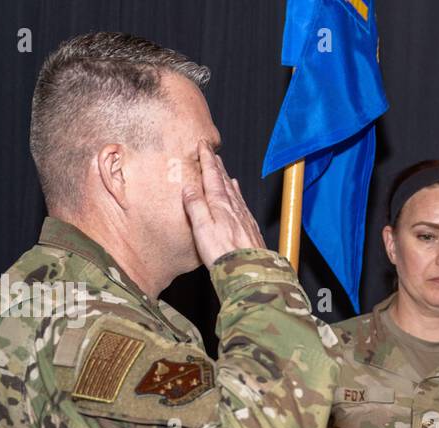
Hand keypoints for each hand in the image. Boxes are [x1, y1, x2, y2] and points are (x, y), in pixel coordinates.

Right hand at [183, 140, 266, 266]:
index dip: (207, 160)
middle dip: (217, 166)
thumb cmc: (223, 253)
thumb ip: (195, 206)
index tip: (203, 145)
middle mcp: (234, 207)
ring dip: (227, 179)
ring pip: (234, 192)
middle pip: (224, 181)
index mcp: (220, 205)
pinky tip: (239, 195)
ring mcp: (244, 217)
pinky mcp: (250, 228)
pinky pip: (242, 204)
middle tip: (212, 153)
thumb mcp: (202, 228)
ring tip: (224, 170)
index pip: (212, 176)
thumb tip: (188, 187)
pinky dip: (238, 194)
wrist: (250, 271)